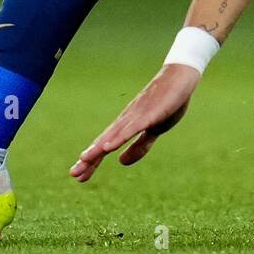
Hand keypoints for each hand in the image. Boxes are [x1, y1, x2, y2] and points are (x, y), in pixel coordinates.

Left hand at [70, 63, 200, 181]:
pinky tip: (108, 147)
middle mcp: (125, 121)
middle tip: (73, 173)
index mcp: (126, 126)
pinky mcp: (148, 114)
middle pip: (104, 142)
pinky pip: (131, 129)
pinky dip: (118, 138)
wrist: (180, 77)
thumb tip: (121, 162)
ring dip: (98, 149)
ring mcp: (135, 116)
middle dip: (89, 158)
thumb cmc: (167, 102)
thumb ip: (139, 146)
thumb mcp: (154, 130)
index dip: (93, 161)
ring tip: (83, 160)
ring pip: (113, 136)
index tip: (78, 176)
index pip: (105, 146)